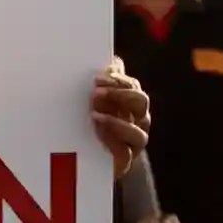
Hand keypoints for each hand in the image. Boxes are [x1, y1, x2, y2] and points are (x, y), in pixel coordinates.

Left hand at [92, 57, 150, 178]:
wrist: (81, 157)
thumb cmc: (87, 120)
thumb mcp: (89, 97)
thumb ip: (100, 81)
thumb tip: (109, 61)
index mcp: (128, 102)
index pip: (132, 86)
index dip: (119, 80)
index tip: (98, 77)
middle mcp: (136, 121)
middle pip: (141, 102)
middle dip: (120, 94)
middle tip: (95, 92)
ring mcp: (133, 143)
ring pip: (138, 132)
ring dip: (116, 122)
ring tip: (94, 115)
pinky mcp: (124, 162)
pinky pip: (126, 154)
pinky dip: (114, 144)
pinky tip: (98, 135)